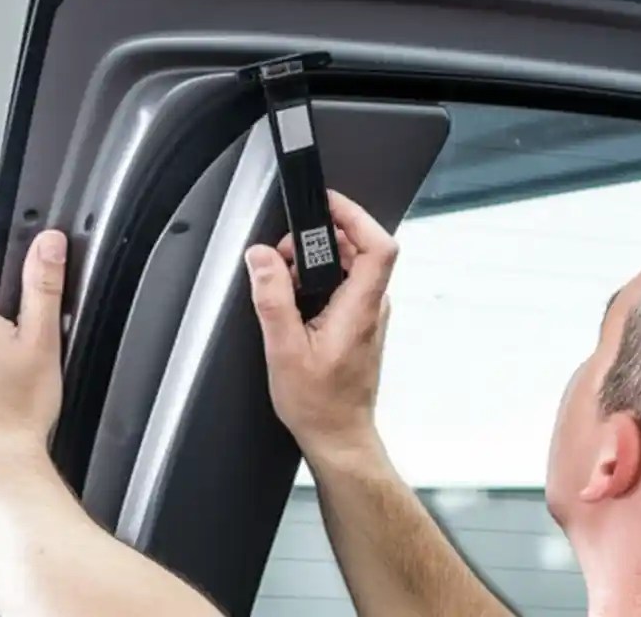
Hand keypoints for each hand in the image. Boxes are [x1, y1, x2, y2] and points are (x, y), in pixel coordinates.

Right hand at [244, 191, 396, 464]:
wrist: (338, 436)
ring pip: (352, 265)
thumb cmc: (319, 405)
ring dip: (318, 259)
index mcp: (360, 309)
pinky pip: (346, 284)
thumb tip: (261, 258)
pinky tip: (296, 298)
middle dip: (321, 237)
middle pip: (360, 247)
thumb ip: (272, 299)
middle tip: (285, 252)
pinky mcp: (360, 323)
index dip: (355, 215)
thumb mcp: (284, 351)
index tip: (326, 204)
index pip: (378, 245)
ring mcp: (369, 315)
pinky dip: (320, 278)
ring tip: (285, 277)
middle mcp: (372, 307)